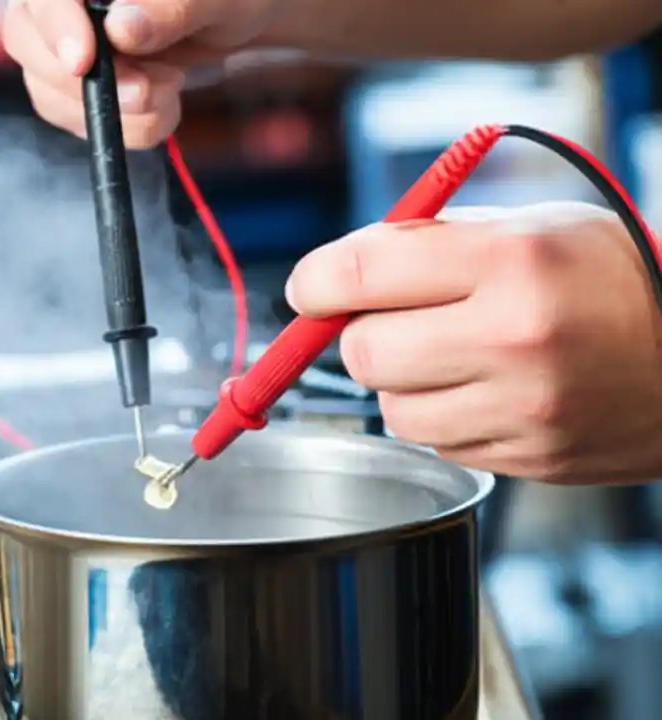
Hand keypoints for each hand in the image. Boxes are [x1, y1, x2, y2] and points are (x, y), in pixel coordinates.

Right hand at [2, 0, 285, 146]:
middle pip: (26, 38)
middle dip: (83, 81)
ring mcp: (59, 43)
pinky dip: (126, 128)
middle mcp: (61, 3)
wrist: (232, 20)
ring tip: (171, 91)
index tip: (83, 62)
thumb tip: (121, 28)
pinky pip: (76, 120)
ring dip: (113, 112)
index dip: (55, 25)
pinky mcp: (72, 86)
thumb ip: (173, 7)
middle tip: (147, 92)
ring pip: (48, 89)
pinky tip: (163, 107)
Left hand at [285, 202, 661, 483]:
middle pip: (364, 353)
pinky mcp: (532, 459)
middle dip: (365, 335)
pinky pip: (439, 445)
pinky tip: (492, 391)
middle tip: (397, 321)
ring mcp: (525, 408)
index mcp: (510, 261)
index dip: (316, 282)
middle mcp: (513, 338)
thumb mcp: (529, 228)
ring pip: (393, 411)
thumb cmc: (609, 276)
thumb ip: (427, 245)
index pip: (359, 273)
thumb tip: (332, 276)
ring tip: (456, 357)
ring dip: (404, 385)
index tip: (309, 290)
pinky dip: (446, 420)